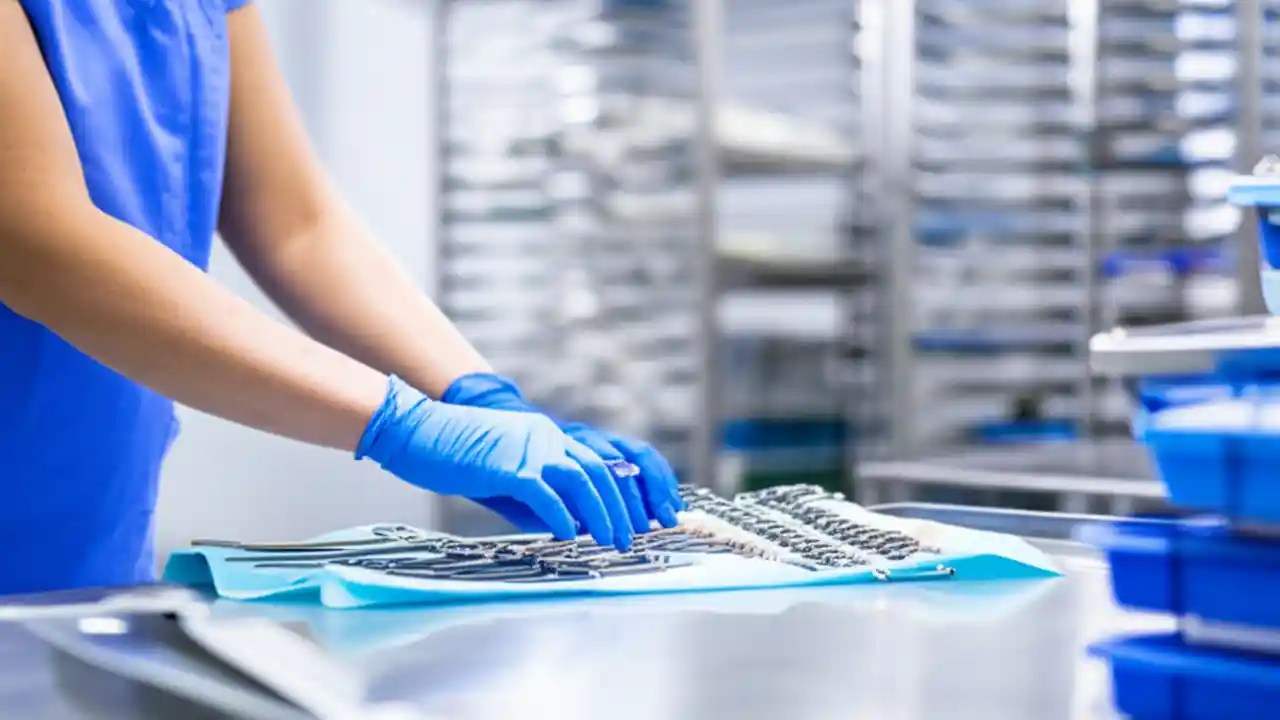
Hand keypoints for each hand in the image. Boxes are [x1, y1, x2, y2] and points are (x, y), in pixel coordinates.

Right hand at [358, 376, 633, 549]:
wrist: (415, 430)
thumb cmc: (453, 454)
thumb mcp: (503, 472)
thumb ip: (534, 494)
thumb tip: (563, 524)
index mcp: (546, 437)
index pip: (597, 462)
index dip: (620, 492)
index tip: (632, 519)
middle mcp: (545, 438)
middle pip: (600, 472)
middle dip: (621, 507)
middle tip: (629, 538)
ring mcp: (527, 449)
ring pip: (582, 480)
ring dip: (603, 513)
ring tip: (612, 540)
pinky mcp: (507, 466)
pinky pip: (545, 493)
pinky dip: (562, 515)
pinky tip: (571, 534)